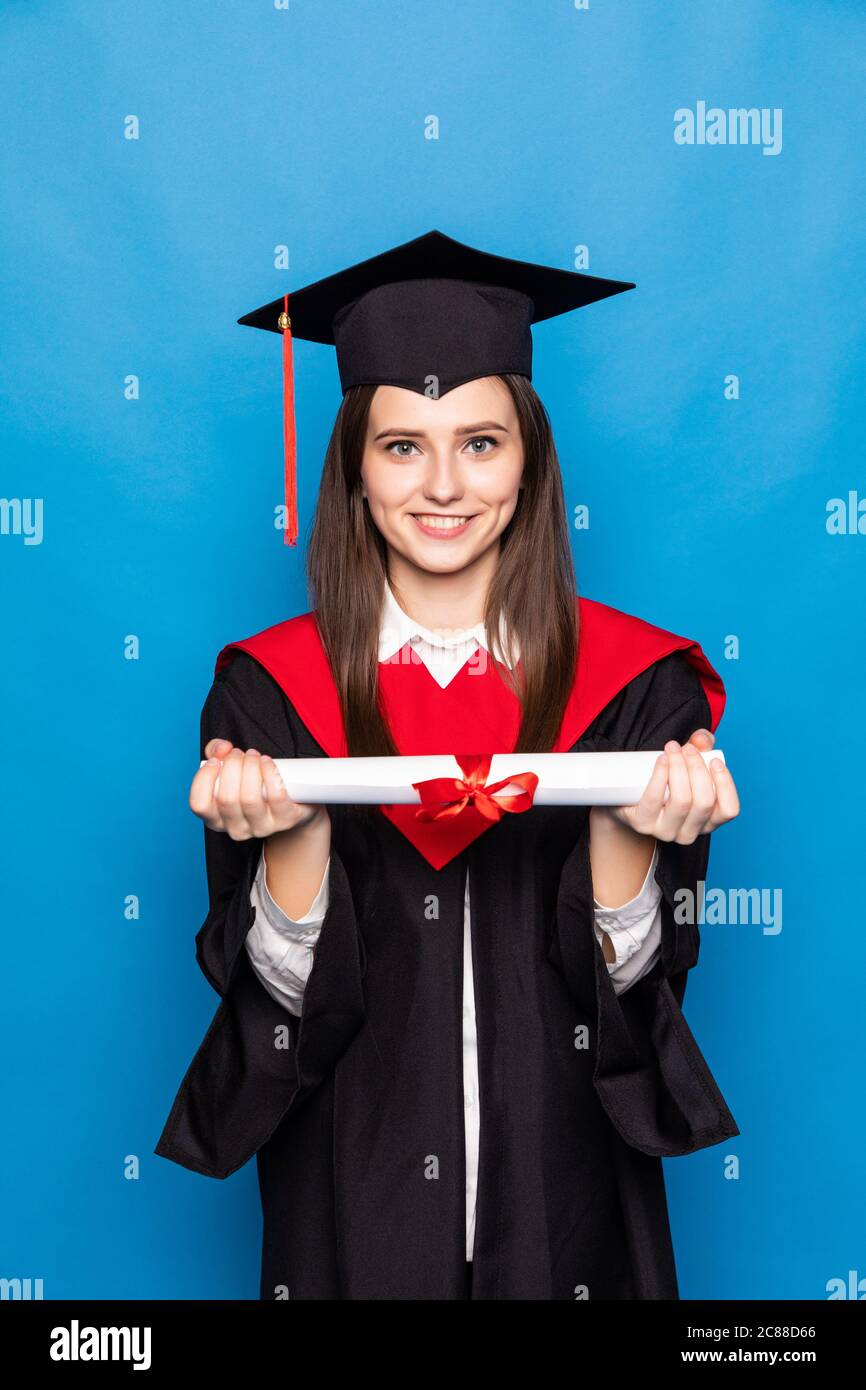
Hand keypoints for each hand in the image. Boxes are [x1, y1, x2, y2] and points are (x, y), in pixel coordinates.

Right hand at [190, 738, 326, 840]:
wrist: (293, 802)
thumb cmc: (255, 785)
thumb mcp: (231, 769)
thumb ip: (216, 752)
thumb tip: (222, 748)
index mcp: (216, 819)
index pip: (199, 805)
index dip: (204, 779)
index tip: (215, 761)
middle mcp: (236, 828)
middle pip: (227, 799)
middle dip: (232, 766)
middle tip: (240, 754)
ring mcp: (261, 827)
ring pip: (250, 799)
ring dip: (251, 768)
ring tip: (254, 756)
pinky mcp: (284, 820)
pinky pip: (275, 797)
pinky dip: (269, 773)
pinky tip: (267, 762)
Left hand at [606, 728, 739, 844]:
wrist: (628, 796)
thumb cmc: (666, 781)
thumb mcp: (688, 763)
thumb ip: (701, 746)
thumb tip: (701, 739)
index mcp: (708, 820)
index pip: (729, 810)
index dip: (725, 784)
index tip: (714, 760)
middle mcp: (690, 831)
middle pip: (704, 802)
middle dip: (697, 769)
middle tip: (687, 748)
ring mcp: (666, 831)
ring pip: (682, 802)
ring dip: (679, 769)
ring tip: (672, 749)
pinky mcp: (643, 824)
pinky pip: (655, 800)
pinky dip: (660, 776)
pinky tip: (662, 760)